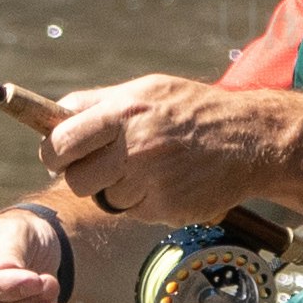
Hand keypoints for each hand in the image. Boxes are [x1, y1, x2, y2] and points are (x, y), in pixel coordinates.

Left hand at [39, 71, 260, 228]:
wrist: (250, 139)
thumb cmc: (192, 110)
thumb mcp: (147, 90)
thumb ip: (100, 103)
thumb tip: (53, 116)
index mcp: (123, 112)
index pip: (60, 141)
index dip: (53, 152)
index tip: (59, 155)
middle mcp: (134, 147)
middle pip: (75, 179)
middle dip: (81, 176)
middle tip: (100, 167)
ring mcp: (151, 181)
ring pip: (104, 199)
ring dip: (117, 190)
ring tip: (146, 169)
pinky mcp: (166, 208)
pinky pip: (133, 212)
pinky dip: (142, 202)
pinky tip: (166, 182)